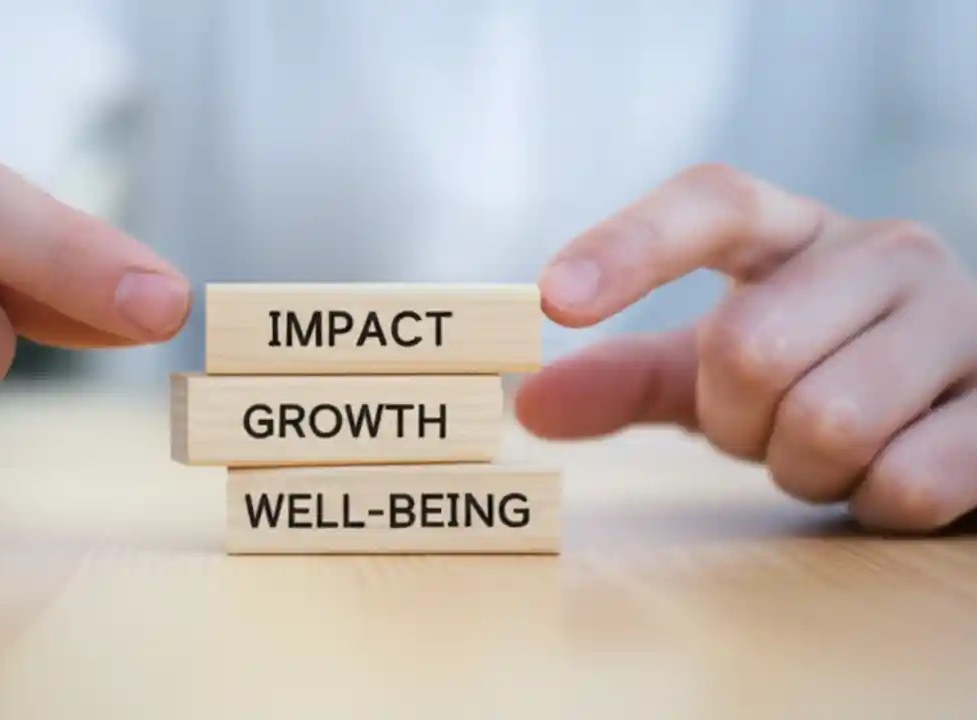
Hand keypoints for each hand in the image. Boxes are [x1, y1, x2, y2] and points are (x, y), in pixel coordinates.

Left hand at [516, 164, 976, 532]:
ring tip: (834, 449)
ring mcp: (965, 320)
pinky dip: (874, 504)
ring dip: (805, 469)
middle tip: (769, 426)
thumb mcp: (715, 372)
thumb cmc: (817, 378)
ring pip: (828, 423)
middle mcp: (887, 252)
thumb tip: (528, 403)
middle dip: (737, 422)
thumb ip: (627, 378)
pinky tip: (894, 474)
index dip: (628, 246)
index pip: (712, 202)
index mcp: (798, 231)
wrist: (966, 415)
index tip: (552, 301)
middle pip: (748, 347)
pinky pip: (905, 480)